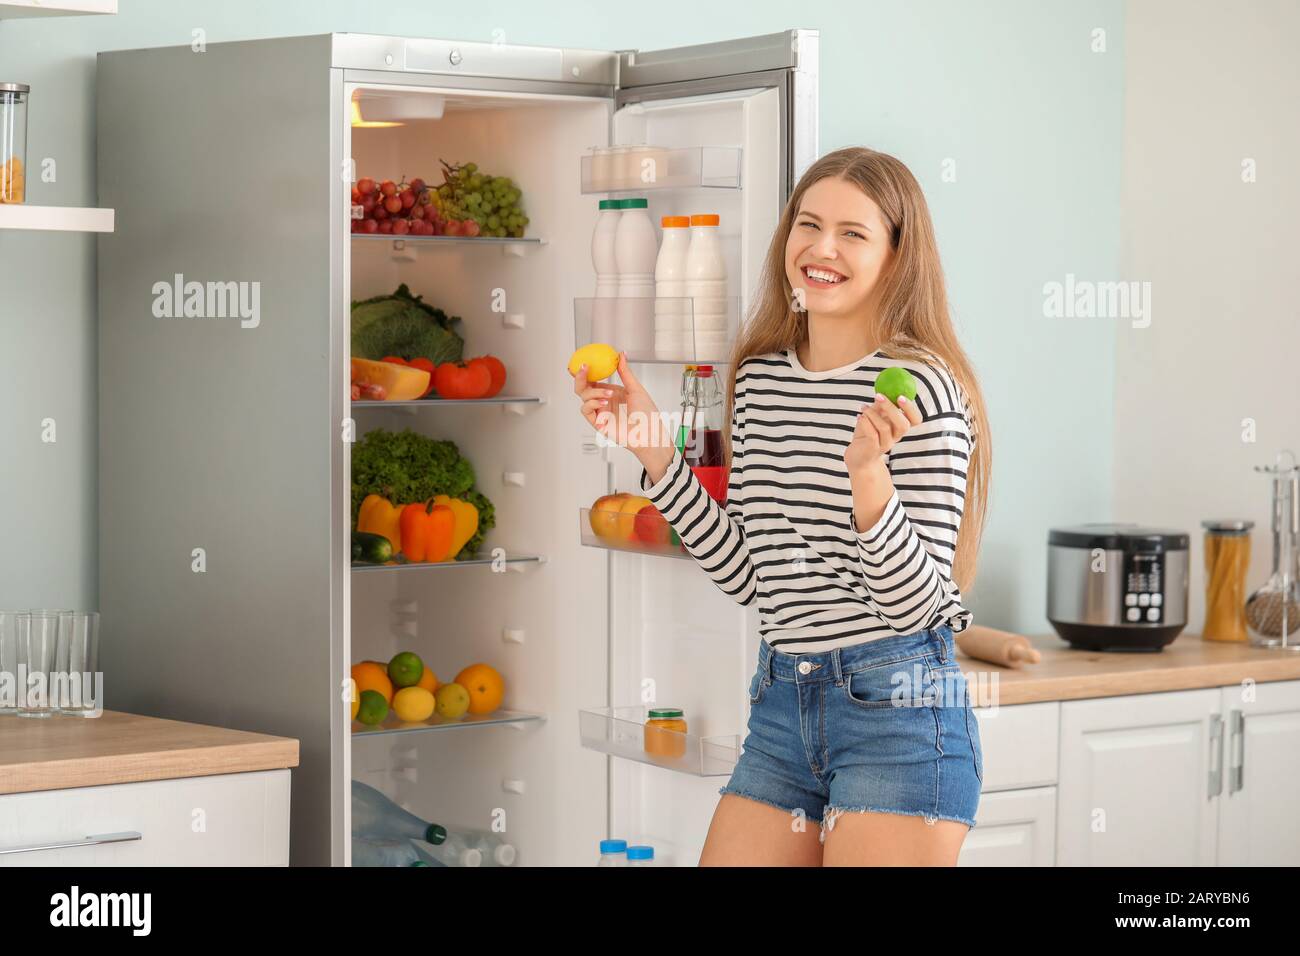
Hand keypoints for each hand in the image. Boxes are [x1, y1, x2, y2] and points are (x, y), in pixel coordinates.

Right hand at [572, 352, 673, 467]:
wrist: (649, 433)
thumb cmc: (647, 415)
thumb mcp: (636, 389)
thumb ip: (625, 372)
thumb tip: (621, 355)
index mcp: (611, 392)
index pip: (593, 380)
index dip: (585, 371)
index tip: (585, 361)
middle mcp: (603, 402)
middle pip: (583, 387)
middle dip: (580, 377)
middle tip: (585, 368)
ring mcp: (600, 412)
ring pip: (583, 397)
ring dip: (594, 392)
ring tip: (610, 394)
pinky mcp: (597, 423)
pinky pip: (586, 410)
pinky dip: (592, 403)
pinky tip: (604, 402)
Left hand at [845, 393, 921, 477]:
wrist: (857, 457)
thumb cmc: (867, 434)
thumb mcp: (875, 417)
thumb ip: (881, 405)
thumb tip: (884, 388)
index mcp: (900, 427)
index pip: (916, 420)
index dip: (910, 408)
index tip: (900, 396)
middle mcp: (896, 437)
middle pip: (903, 425)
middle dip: (892, 409)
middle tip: (880, 396)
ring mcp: (885, 444)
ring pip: (885, 428)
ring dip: (873, 414)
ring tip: (863, 407)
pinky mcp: (873, 449)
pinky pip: (872, 434)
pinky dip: (865, 422)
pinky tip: (859, 416)